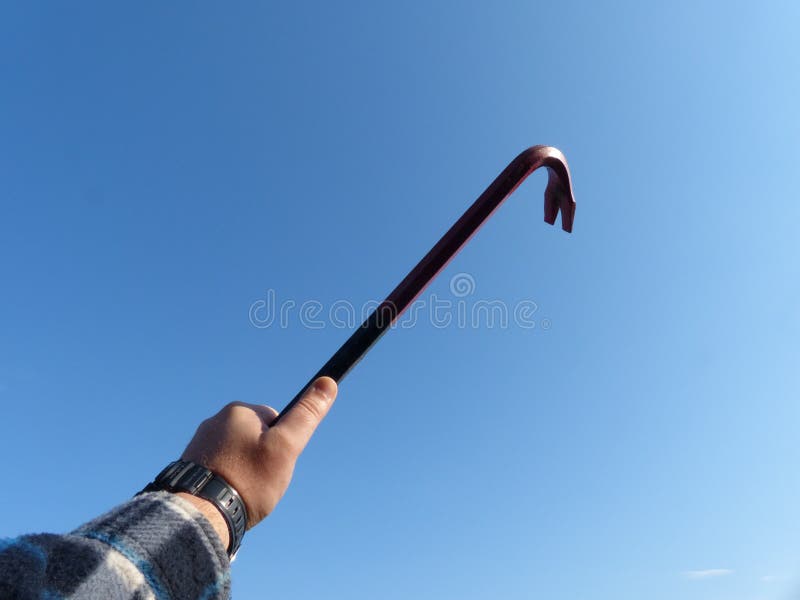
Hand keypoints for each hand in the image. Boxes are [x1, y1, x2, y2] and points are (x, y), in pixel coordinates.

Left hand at [179, 377, 336, 541]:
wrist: (201, 515)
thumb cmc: (248, 480)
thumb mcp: (286, 446)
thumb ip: (306, 415)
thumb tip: (327, 382)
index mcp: (239, 410)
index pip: (275, 421)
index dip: (281, 446)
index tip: (273, 465)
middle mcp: (215, 420)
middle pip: (255, 437)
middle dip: (262, 458)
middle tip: (260, 482)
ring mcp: (200, 442)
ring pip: (238, 453)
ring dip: (244, 470)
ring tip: (242, 492)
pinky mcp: (191, 463)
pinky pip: (220, 466)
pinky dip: (227, 479)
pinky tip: (226, 496)